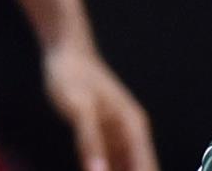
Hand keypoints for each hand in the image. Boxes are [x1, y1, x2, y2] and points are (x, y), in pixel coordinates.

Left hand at [43, 39, 157, 170]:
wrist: (64, 51)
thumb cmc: (72, 76)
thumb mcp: (78, 107)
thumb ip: (89, 141)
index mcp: (133, 129)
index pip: (147, 169)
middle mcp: (131, 136)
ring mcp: (118, 138)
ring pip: (125, 169)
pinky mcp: (102, 138)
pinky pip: (110, 165)